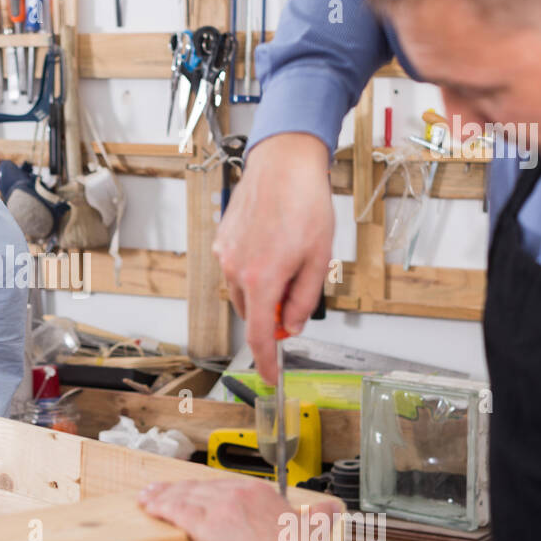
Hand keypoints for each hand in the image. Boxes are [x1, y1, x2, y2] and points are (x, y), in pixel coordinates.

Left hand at [138, 478, 341, 540]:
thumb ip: (317, 516)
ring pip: (183, 496)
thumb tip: (331, 508)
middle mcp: (240, 495)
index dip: (202, 488)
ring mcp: (221, 509)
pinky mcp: (206, 528)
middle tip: (159, 491)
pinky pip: (176, 512)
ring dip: (162, 496)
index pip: (222, 486)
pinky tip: (149, 509)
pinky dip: (160, 508)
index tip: (191, 490)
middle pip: (199, 488)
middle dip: (177, 489)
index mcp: (262, 494)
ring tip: (146, 499)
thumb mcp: (314, 530)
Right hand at [213, 133, 333, 380]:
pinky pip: (235, 270)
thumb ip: (305, 299)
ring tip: (287, 259)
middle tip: (297, 296)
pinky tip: (272, 246)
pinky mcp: (221, 241)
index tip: (272, 377)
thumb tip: (294, 324)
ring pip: (243, 293)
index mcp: (263, 279)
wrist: (283, 163)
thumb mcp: (319, 258)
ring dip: (262, 292)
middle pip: (252, 314)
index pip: (261, 336)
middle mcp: (236, 270)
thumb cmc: (304, 203)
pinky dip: (252, 271)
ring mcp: (225, 255)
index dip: (267, 362)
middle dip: (272, 315)